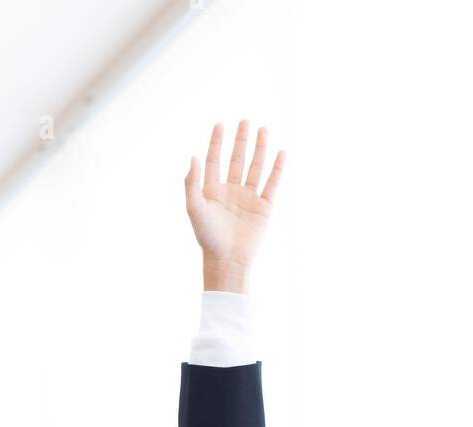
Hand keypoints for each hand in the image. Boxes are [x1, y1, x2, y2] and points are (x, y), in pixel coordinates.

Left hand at [185, 120, 285, 274]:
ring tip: (263, 129)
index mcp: (212, 191)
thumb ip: (191, 183)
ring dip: (259, 149)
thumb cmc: (207, 237)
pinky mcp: (263, 207)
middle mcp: (231, 192)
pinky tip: (280, 153)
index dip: (217, 143)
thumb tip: (193, 157)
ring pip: (255, 168)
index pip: (215, 161)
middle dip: (240, 140)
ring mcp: (248, 198)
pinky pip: (272, 183)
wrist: (227, 260)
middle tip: (244, 121)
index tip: (220, 124)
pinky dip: (277, 168)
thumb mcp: (194, 208)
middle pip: (237, 160)